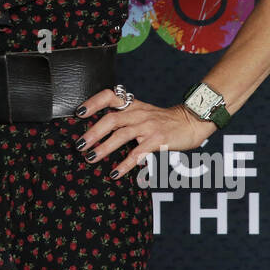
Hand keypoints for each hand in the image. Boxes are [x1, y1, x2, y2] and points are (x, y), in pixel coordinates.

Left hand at [73, 89, 216, 179]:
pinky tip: (115, 172)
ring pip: (122, 135)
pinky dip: (126, 163)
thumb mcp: (142, 112)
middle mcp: (138, 113)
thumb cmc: (162, 120)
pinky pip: (138, 152)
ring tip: (90, 158)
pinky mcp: (158, 140)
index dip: (93, 103)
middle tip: (79, 145)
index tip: (78, 113)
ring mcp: (148, 126)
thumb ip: (123, 118)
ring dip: (104, 147)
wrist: (191, 122)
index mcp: (132, 105)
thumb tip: (96, 132)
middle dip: (93, 132)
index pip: (109, 96)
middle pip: (111, 119)